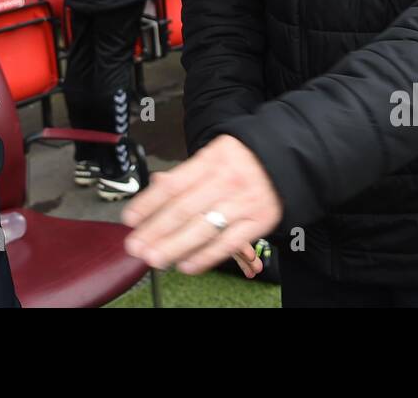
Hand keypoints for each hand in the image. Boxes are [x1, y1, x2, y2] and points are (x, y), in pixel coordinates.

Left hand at [122, 134, 281, 274]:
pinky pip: (229, 243)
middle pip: (185, 209)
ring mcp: (243, 203)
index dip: (149, 203)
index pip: (175, 184)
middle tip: (136, 246)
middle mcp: (226, 181)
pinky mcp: (258, 222)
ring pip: (204, 228)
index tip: (130, 218)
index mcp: (211, 161)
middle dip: (157, 230)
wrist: (286, 157)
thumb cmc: (242, 158)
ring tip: (154, 258)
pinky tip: (186, 265)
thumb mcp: (213, 153)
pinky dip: (206, 256)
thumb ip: (186, 173)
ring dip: (176, 246)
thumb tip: (156, 186)